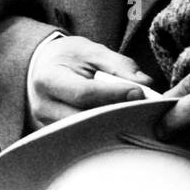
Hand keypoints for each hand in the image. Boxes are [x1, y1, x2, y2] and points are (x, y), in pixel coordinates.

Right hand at [28, 36, 153, 127]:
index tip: (138, 92)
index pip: (83, 93)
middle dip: (116, 114)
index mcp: (48, 79)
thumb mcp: (92, 51)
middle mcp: (43, 106)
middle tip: (142, 107)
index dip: (113, 94)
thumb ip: (119, 65)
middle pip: (85, 119)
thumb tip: (145, 82)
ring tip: (133, 114)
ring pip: (85, 133)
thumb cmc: (69, 57)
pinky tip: (120, 123)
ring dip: (112, 125)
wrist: (43, 66)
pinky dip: (104, 131)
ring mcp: (46, 125)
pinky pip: (83, 138)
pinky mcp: (55, 136)